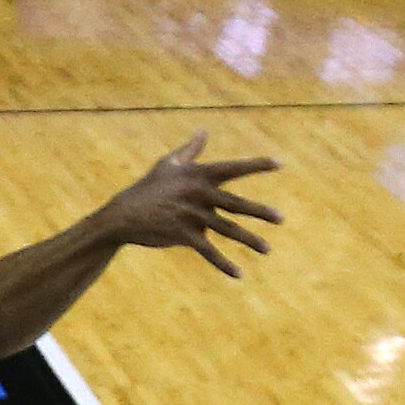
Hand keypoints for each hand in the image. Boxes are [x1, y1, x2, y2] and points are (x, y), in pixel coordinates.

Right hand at [103, 132, 282, 279]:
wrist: (124, 215)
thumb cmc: (148, 187)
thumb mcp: (169, 164)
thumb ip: (191, 149)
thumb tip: (204, 131)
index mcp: (199, 174)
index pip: (233, 168)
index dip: (257, 165)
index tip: (279, 164)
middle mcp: (199, 192)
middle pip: (236, 203)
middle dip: (260, 211)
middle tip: (281, 219)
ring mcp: (192, 214)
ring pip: (228, 229)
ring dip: (249, 241)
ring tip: (267, 250)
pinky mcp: (184, 234)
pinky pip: (209, 251)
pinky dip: (224, 264)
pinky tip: (239, 274)